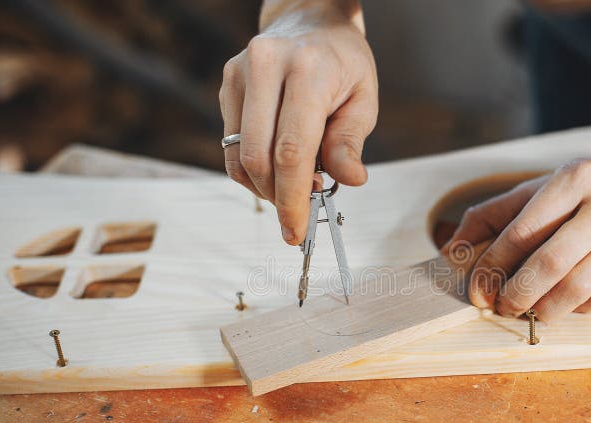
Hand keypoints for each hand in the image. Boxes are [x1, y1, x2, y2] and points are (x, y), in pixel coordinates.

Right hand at [220, 20, 377, 243]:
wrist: (311, 22)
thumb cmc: (343, 64)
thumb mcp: (364, 99)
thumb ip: (350, 141)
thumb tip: (348, 180)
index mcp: (307, 70)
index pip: (291, 151)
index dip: (293, 200)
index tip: (296, 232)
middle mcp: (266, 66)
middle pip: (258, 158)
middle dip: (278, 199)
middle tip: (300, 214)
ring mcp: (239, 74)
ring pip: (238, 156)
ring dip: (264, 187)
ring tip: (294, 186)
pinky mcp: (227, 84)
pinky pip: (231, 145)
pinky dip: (252, 170)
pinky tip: (278, 167)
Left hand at [444, 159, 590, 322]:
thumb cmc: (589, 196)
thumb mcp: (542, 191)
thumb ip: (493, 216)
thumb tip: (453, 249)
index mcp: (575, 177)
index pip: (522, 230)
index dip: (492, 266)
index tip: (476, 289)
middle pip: (550, 264)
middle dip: (515, 294)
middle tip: (500, 306)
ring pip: (577, 288)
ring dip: (543, 309)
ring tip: (528, 311)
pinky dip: (576, 309)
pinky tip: (566, 302)